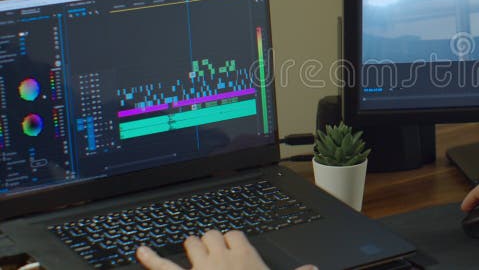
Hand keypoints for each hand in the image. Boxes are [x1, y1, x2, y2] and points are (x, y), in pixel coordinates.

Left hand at [136, 230, 316, 269]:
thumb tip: (314, 268)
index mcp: (246, 256)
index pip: (235, 235)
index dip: (232, 240)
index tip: (233, 246)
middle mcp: (222, 258)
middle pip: (213, 235)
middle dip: (210, 242)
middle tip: (211, 251)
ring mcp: (200, 268)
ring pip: (192, 243)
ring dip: (191, 246)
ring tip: (192, 251)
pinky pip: (162, 267)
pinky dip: (150, 258)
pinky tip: (141, 250)